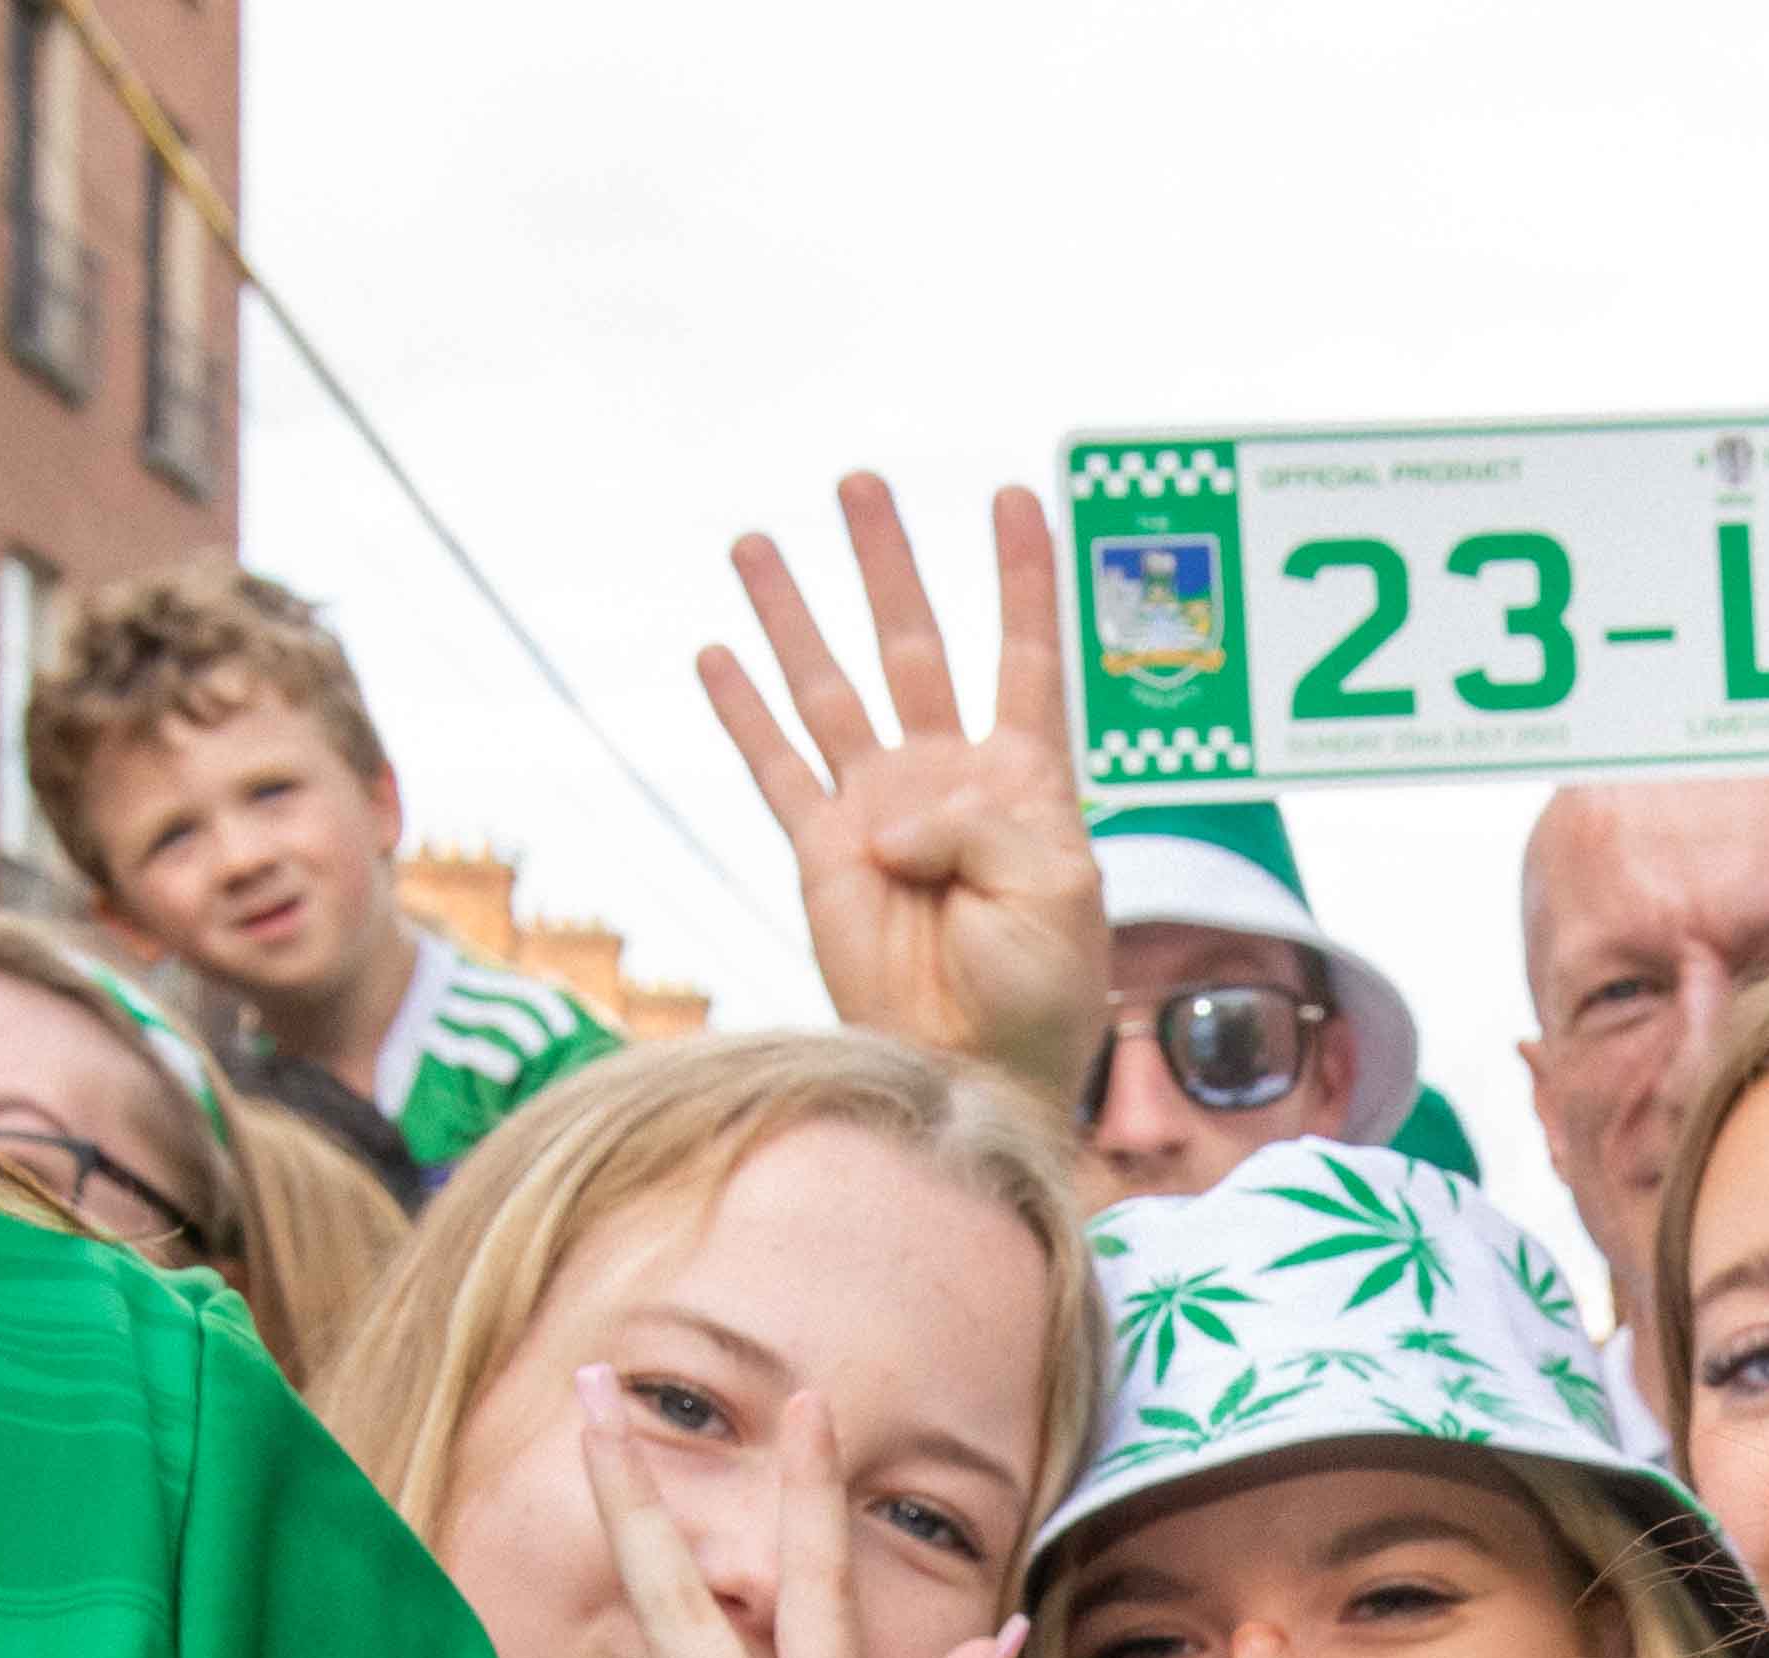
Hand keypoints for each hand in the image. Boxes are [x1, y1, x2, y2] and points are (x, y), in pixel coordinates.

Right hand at [698, 475, 1108, 1108]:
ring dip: (796, 614)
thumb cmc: (1040, 987)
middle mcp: (948, 779)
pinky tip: (716, 654)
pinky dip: (742, 712)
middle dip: (888, 562)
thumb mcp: (1052, 888)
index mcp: (1025, 780)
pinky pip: (775, 767)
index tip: (1017, 497)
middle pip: (913, 643)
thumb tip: (886, 810)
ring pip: (831, 686)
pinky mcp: (822, 852)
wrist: (979, 1064)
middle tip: (861, 483)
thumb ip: (980, 824)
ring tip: (756, 540)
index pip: (1026, 655)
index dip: (1022, 577)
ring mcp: (879, 809)